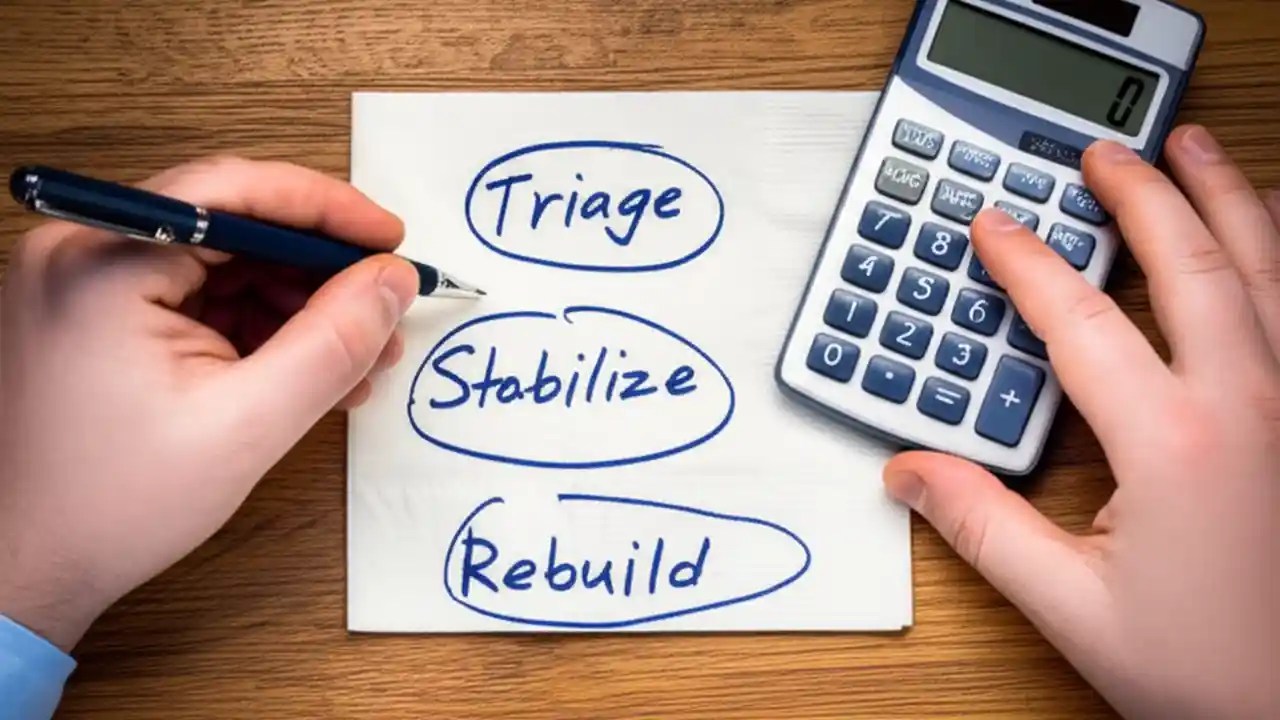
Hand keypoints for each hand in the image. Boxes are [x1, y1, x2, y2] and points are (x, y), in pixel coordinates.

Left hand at [0, 157, 418, 650]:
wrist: (26, 569)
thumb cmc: (111, 505)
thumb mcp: (248, 423)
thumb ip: (332, 342)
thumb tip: (392, 280)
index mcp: (101, 263)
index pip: (234, 191)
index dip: (327, 208)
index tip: (390, 238)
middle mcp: (80, 252)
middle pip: (230, 222)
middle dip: (317, 268)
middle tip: (382, 305)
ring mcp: (82, 282)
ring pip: (220, 260)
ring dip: (294, 301)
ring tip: (354, 355)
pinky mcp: (94, 313)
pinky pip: (194, 294)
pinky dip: (254, 324)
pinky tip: (302, 366)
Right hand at [884, 126, 1278, 718]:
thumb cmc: (1216, 672)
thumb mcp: (1073, 609)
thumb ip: (983, 529)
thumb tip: (911, 474)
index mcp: (1175, 441)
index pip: (1079, 318)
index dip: (1026, 261)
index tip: (995, 225)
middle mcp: (1252, 404)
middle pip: (1190, 260)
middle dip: (1142, 192)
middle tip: (1106, 153)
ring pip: (1269, 264)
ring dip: (1227, 195)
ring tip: (1196, 148)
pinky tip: (1271, 236)